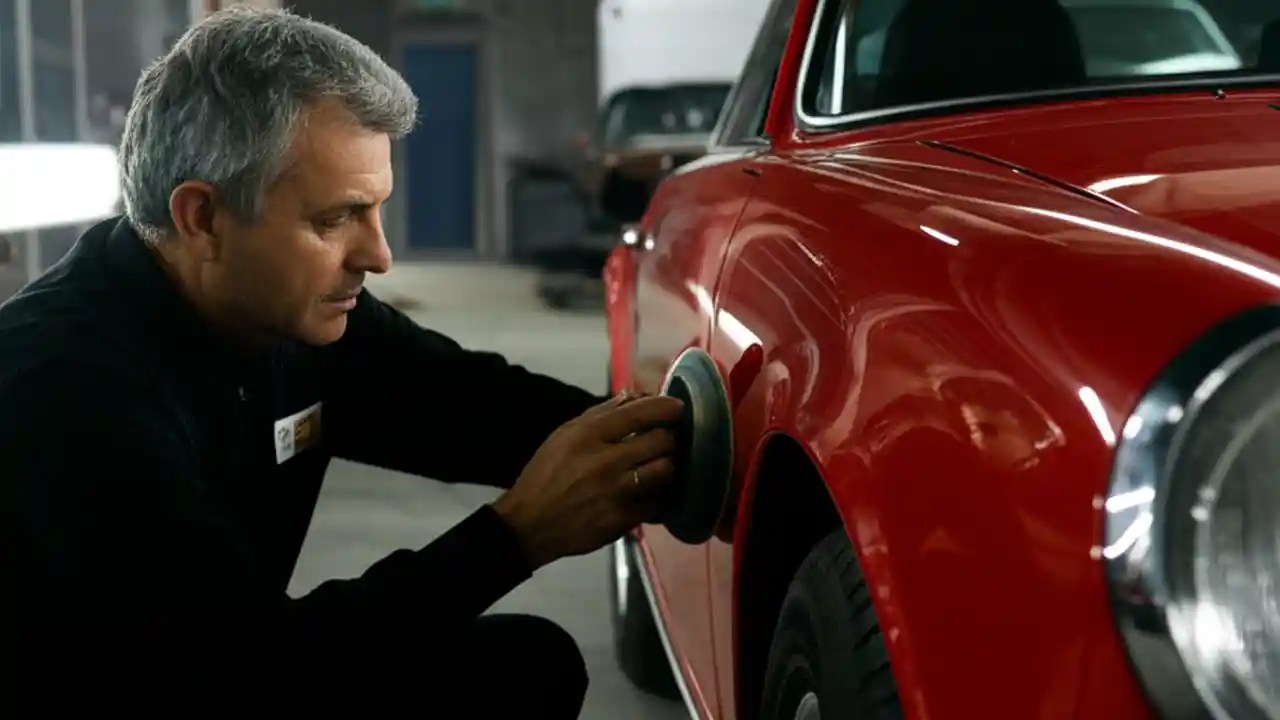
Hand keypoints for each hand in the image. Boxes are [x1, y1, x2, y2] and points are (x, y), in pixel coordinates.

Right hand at [491, 391, 683, 569]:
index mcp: (587, 435)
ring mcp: (616, 492)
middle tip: (666, 440)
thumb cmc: (546, 475)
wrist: (529, 524)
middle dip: (669, 437)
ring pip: (665, 470)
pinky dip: (658, 495)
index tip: (676, 408)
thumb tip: (634, 396)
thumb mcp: (564, 435)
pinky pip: (657, 501)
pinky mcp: (623, 519)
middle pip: (661, 440)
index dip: (667, 407)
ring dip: (667, 465)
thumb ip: (600, 414)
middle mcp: (604, 461)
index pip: (639, 413)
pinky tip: (650, 492)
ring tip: (659, 466)